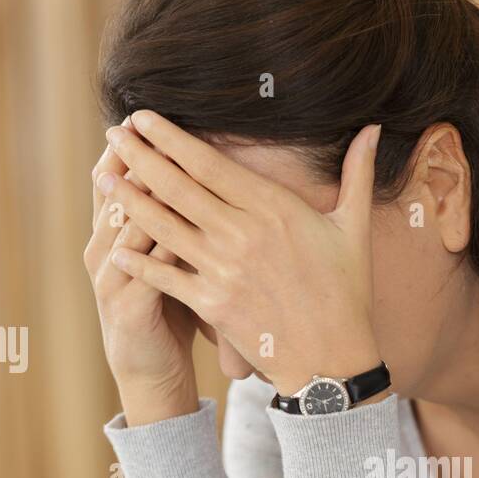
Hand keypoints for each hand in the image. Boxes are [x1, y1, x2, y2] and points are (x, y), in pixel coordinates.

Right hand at [85, 127, 199, 424]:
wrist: (152, 372)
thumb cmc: (168, 311)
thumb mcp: (173, 261)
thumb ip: (182, 220)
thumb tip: (204, 172)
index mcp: (115, 234)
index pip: (118, 178)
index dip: (131, 149)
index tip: (150, 117)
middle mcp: (104, 250)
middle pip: (115, 191)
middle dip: (133, 159)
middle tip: (148, 127)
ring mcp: (111, 278)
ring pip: (125, 225)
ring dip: (143, 195)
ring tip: (162, 165)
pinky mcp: (127, 308)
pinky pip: (144, 270)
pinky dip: (161, 247)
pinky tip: (181, 229)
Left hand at [99, 111, 384, 395]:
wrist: (335, 361)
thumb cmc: (347, 294)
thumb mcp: (354, 230)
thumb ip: (357, 175)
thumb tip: (375, 128)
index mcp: (274, 210)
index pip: (211, 164)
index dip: (172, 138)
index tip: (145, 116)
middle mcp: (243, 235)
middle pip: (179, 187)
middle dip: (141, 156)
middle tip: (113, 131)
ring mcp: (225, 271)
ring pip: (165, 227)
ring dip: (129, 199)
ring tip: (103, 174)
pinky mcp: (213, 306)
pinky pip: (166, 277)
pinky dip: (138, 261)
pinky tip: (115, 243)